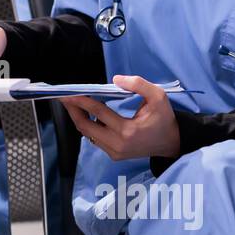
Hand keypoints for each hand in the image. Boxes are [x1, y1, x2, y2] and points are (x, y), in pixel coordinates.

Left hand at [61, 75, 179, 161]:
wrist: (170, 142)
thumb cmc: (164, 119)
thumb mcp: (158, 97)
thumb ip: (138, 84)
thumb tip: (115, 80)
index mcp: (128, 131)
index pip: (98, 113)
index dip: (81, 101)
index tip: (69, 92)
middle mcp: (118, 145)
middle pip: (85, 126)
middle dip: (72, 110)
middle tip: (64, 96)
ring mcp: (114, 152)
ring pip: (87, 133)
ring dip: (78, 117)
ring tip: (72, 102)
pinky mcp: (113, 154)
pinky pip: (94, 138)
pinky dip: (88, 124)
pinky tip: (86, 112)